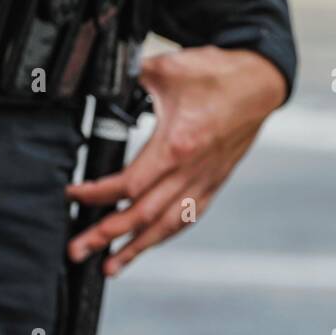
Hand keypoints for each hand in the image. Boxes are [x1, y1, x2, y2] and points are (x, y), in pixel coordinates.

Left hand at [66, 46, 287, 275]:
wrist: (261, 83)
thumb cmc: (219, 75)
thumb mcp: (168, 68)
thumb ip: (131, 74)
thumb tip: (103, 74)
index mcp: (176, 145)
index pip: (129, 184)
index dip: (96, 194)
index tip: (74, 195)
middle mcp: (191, 170)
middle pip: (142, 215)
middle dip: (105, 236)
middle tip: (77, 251)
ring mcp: (205, 179)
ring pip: (167, 224)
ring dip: (136, 248)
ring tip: (110, 265)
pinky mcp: (216, 180)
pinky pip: (189, 215)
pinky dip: (167, 233)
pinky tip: (151, 241)